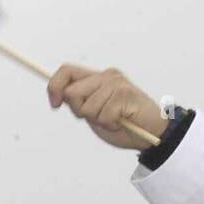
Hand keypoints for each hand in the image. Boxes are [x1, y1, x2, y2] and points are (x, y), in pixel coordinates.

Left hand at [46, 64, 167, 150]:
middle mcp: (106, 75)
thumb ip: (78, 101)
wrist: (150, 133)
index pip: (65, 71)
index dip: (54, 87)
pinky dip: (109, 125)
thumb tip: (57, 95)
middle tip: (98, 116)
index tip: (55, 105)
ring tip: (113, 119)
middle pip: (71, 92)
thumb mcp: (92, 112)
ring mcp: (117, 83)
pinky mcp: (125, 94)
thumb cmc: (120, 122)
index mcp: (96, 77)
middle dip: (79, 111)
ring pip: (86, 107)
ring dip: (98, 120)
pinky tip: (120, 122)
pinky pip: (103, 116)